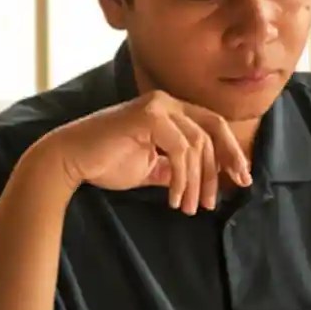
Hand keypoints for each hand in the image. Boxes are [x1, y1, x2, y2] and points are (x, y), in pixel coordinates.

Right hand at [42, 90, 251, 213]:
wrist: (70, 160)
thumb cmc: (107, 163)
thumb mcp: (153, 169)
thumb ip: (179, 169)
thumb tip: (207, 181)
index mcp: (172, 109)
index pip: (213, 126)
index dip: (230, 152)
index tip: (241, 179)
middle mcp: (167, 102)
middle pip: (213, 131)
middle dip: (222, 167)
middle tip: (217, 200)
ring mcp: (158, 106)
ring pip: (198, 145)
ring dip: (196, 182)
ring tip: (188, 207)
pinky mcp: (148, 116)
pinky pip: (180, 149)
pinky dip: (182, 178)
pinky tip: (174, 199)